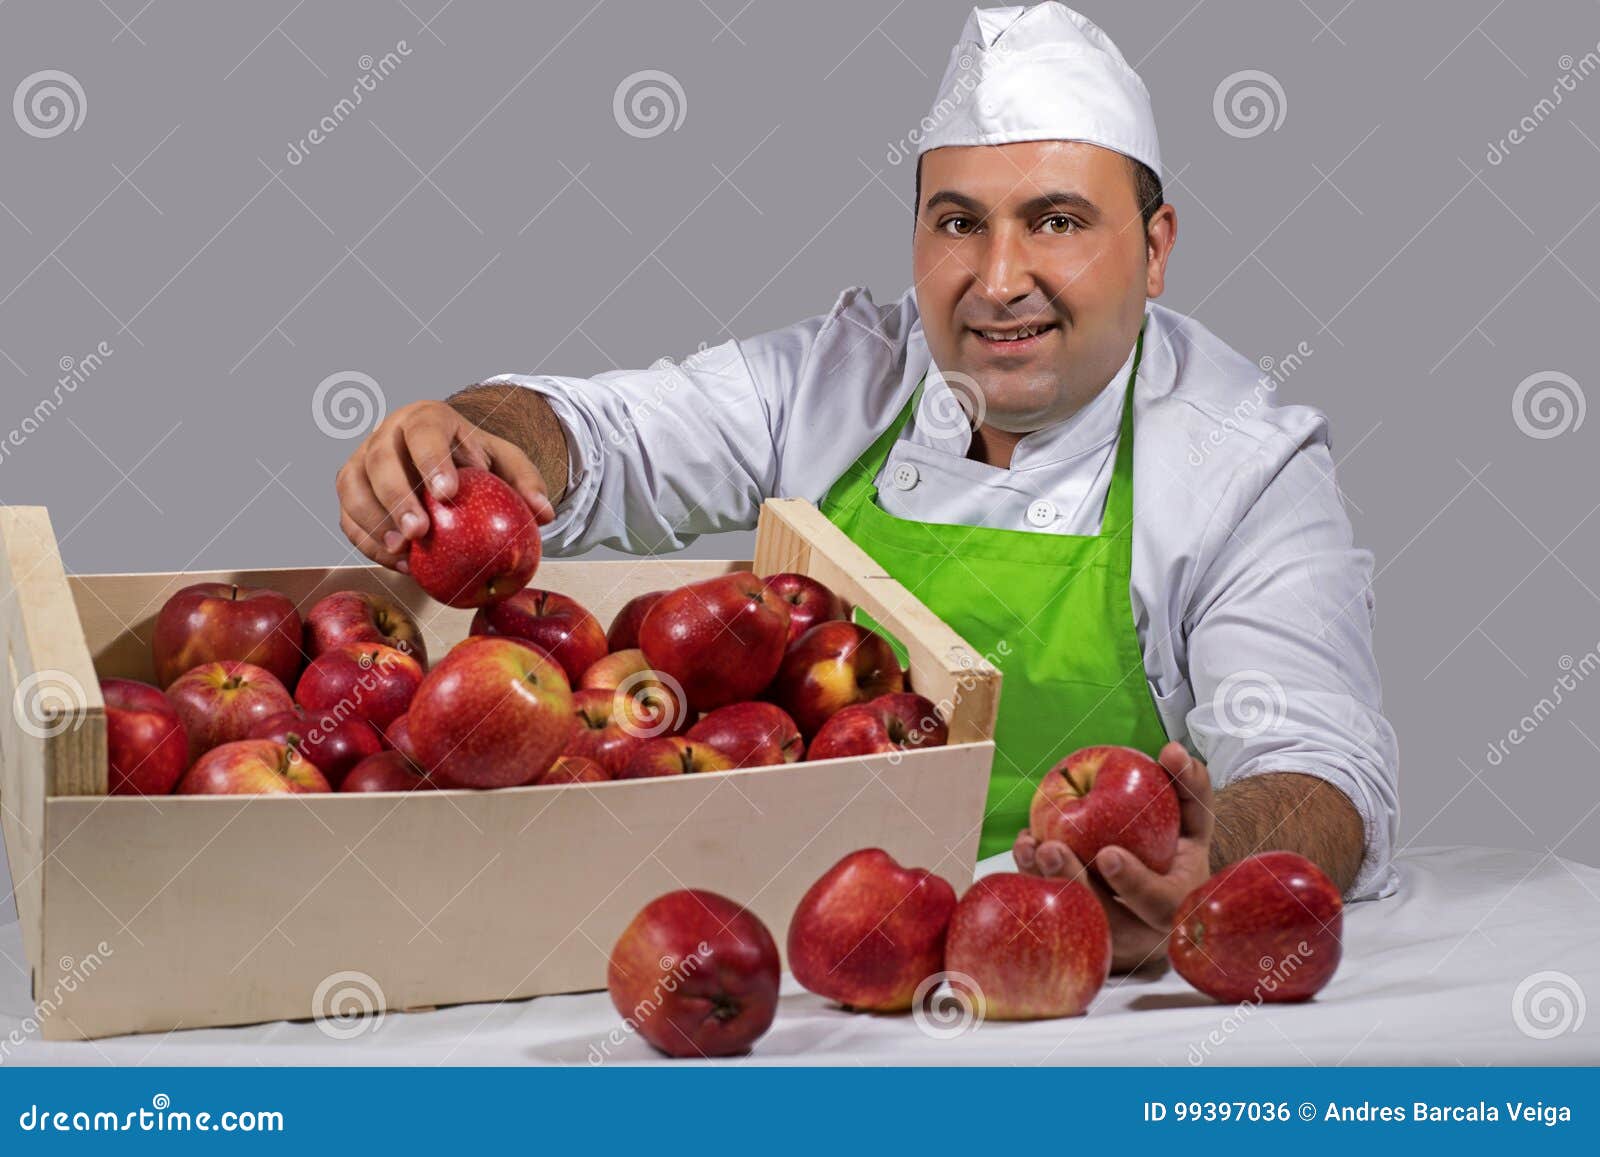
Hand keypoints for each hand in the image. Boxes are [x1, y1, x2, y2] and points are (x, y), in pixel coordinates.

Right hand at [335, 399, 555, 571]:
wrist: (444, 458)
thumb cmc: (476, 460)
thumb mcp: (506, 462)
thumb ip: (525, 482)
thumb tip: (544, 515)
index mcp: (426, 418)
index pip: (424, 432)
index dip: (431, 461)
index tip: (446, 493)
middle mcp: (388, 433)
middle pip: (380, 460)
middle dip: (396, 497)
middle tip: (418, 532)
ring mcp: (362, 459)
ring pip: (351, 486)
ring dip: (372, 523)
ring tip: (401, 552)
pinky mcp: (352, 490)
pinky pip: (348, 517)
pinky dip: (367, 542)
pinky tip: (397, 562)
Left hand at [1012, 741, 1214, 973]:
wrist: (1169, 887)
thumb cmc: (1179, 845)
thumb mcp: (1194, 820)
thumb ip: (1190, 787)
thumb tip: (1172, 751)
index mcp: (1176, 907)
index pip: (1158, 902)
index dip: (1134, 883)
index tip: (1108, 855)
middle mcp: (1142, 933)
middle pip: (1105, 919)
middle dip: (1074, 882)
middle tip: (1050, 848)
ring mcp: (1110, 939)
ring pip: (1075, 918)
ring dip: (1048, 880)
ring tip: (1032, 845)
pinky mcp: (1083, 933)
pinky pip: (1055, 911)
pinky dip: (1037, 879)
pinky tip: (1026, 849)